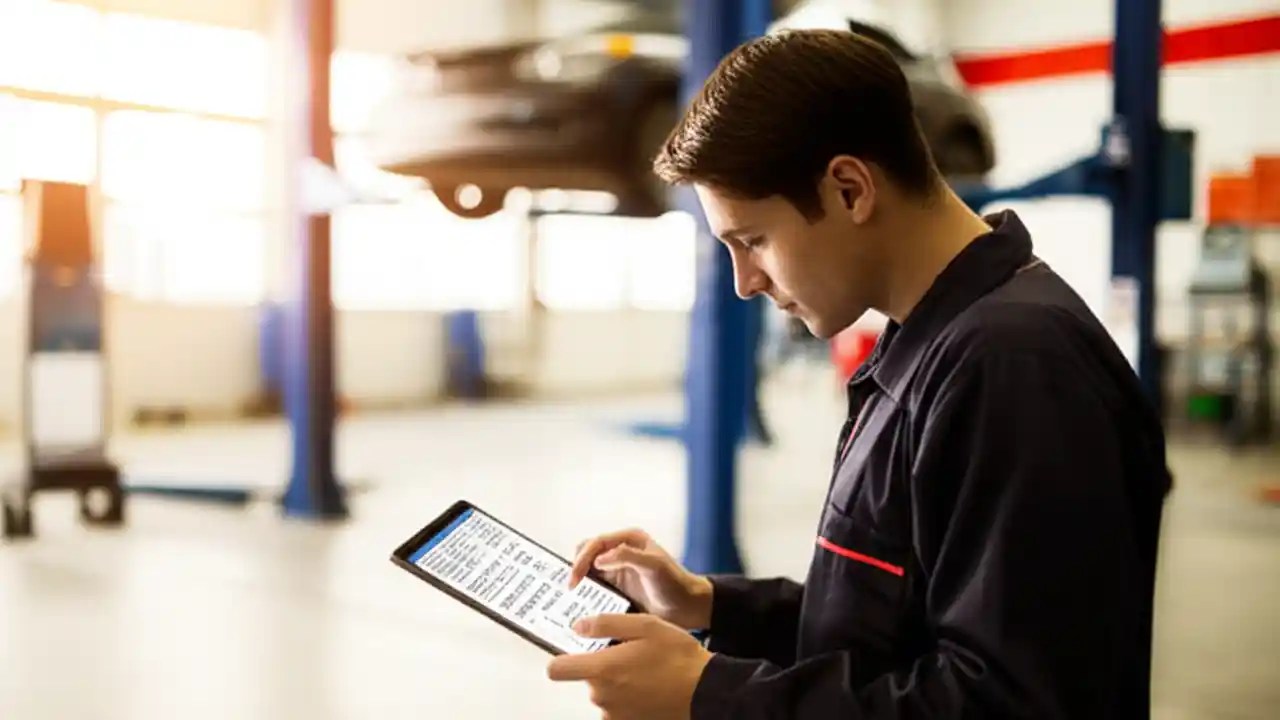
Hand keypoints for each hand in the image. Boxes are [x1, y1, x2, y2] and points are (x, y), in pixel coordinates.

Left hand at [547, 614, 712, 719]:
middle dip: (603, 668)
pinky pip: (619, 711)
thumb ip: (605, 624)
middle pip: (587, 680)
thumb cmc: (677, 656)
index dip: (562, 661)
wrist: (706, 691)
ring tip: (645, 674)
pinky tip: (650, 691)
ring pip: (604, 695)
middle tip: (631, 657)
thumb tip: (577, 626)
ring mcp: (615, 716)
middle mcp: (602, 697)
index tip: (577, 654)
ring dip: (617, 686)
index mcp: (602, 669)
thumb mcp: (644, 625)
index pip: (557, 670)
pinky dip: (629, 702)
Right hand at [570, 528, 712, 629]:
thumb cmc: (676, 584)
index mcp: (629, 540)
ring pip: (588, 570)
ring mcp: (618, 570)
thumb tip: (599, 559)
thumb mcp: (654, 566)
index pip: (597, 543)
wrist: (688, 608)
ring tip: (571, 595)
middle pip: (588, 553)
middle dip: (576, 567)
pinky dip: (585, 592)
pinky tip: (580, 602)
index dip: (583, 558)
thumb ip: (628, 557)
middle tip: (571, 587)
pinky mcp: (617, 588)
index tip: (576, 577)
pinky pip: (595, 587)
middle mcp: (621, 552)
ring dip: (579, 579)